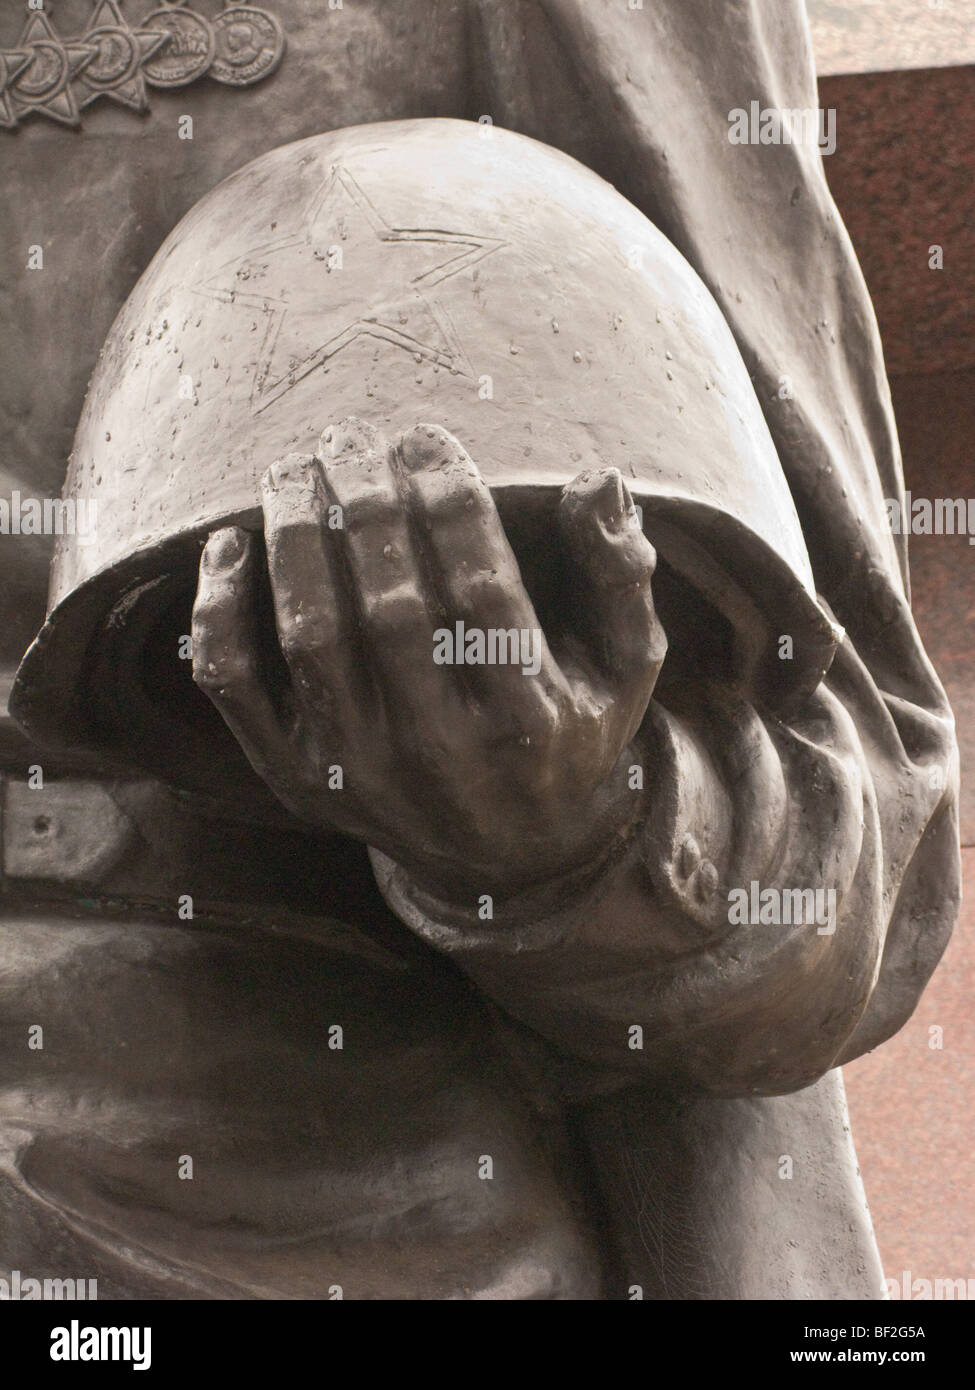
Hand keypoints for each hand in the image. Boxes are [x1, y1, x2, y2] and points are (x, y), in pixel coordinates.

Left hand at [191, 419, 665, 898]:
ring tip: (294, 468)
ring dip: (294, 539)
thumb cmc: (568, 734)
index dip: (451, 504)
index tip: (428, 440)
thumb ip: (620, 575)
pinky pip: (237, 689)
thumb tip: (600, 480)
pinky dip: (221, 613)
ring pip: (310, 637)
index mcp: (527, 721)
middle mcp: (440, 753)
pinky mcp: (297, 778)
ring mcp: (360, 770)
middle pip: (390, 606)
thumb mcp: (624, 666)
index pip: (482, 592)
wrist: (508, 857)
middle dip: (365, 505)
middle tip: (352, 437)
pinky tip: (228, 545)